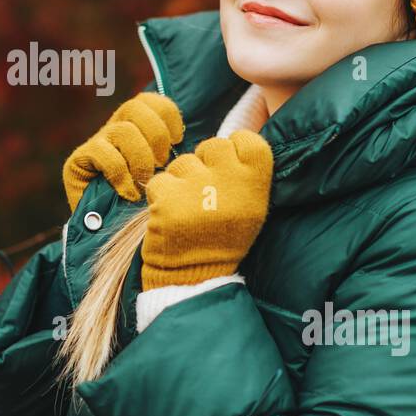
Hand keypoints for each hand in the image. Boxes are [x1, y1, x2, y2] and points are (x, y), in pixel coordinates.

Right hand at [62, 92, 184, 212]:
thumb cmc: (146, 206)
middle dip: (156, 135)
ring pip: (122, 130)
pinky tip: (128, 192)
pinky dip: (120, 173)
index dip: (167, 114)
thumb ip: (178, 157)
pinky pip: (102, 152)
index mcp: (137, 127)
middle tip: (162, 164)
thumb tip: (195, 144)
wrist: (110, 236)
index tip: (178, 139)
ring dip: (140, 158)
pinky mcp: (78, 162)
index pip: (149, 100)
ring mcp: (95, 144)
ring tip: (144, 180)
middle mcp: (114, 129)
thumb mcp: (168, 177)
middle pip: (136, 106)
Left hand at [140, 130, 273, 289]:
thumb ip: (246, 175)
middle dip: (206, 163)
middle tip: (205, 192)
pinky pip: (160, 180)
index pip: (246, 138)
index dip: (234, 150)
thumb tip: (235, 141)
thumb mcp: (252, 209)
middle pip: (213, 144)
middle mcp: (228, 181)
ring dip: (181, 181)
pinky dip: (161, 196)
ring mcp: (196, 187)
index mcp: (255, 183)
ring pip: (183, 162)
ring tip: (189, 208)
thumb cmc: (224, 239)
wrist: (195, 276)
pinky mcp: (166, 197)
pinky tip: (171, 215)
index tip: (228, 170)